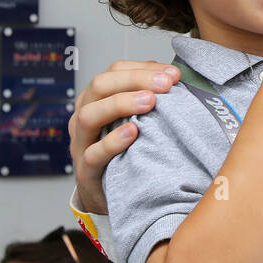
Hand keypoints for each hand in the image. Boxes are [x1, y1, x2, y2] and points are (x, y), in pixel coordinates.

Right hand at [69, 60, 180, 213]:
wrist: (111, 194)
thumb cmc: (128, 150)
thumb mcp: (138, 119)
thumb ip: (152, 98)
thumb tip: (180, 78)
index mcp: (98, 98)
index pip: (115, 71)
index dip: (143, 68)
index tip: (173, 74)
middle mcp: (85, 116)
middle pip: (100, 86)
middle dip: (135, 80)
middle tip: (166, 84)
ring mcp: (82, 144)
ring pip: (89, 115)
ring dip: (121, 104)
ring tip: (150, 102)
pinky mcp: (86, 171)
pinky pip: (94, 154)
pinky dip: (112, 141)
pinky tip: (133, 132)